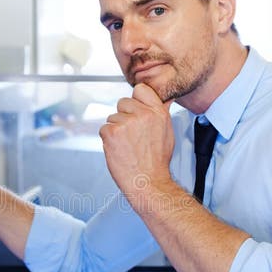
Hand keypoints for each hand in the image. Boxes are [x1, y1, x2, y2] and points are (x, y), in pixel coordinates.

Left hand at [99, 83, 174, 201]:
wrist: (147, 182)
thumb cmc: (156, 162)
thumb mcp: (167, 133)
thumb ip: (160, 114)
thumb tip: (163, 99)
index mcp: (158, 113)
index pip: (140, 89)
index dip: (135, 100)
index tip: (135, 110)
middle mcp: (143, 115)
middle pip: (123, 102)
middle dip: (124, 116)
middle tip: (131, 135)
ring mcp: (127, 123)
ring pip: (112, 117)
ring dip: (115, 130)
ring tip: (127, 146)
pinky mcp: (112, 132)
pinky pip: (104, 128)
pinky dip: (107, 140)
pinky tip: (119, 149)